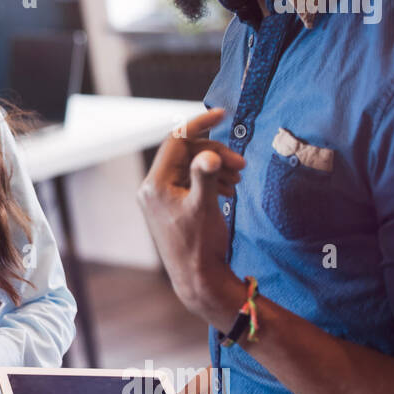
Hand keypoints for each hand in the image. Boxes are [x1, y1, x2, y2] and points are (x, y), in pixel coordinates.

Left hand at [137, 108, 247, 327]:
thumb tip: (209, 155)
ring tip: (237, 177)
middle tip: (241, 163)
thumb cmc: (200, 245)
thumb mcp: (205, 208)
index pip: (175, 140)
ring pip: (190, 167)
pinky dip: (210, 179)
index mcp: (155, 184)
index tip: (223, 114)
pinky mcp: (172, 207)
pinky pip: (191, 181)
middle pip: (185, 153)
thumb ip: (206, 177)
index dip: (199, 125)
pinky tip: (228, 188)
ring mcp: (161, 198)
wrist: (198, 279)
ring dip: (215, 166)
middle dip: (214, 153)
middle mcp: (152, 189)